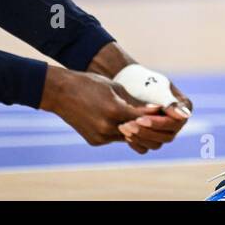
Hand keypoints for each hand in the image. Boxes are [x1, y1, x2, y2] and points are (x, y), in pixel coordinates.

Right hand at [41, 67, 156, 148]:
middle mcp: (107, 127)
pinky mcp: (94, 141)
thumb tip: (155, 109)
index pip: (143, 119)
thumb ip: (135, 101)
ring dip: (133, 129)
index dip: (154, 116)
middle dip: (146, 126)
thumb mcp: (115, 88)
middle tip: (156, 119)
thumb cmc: (90, 84)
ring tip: (140, 119)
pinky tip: (120, 120)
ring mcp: (100, 136)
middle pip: (137, 131)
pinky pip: (113, 138)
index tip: (163, 112)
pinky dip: (119, 131)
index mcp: (114, 111)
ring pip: (126, 137)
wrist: (61, 93)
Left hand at [117, 80, 193, 155]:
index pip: (175, 122)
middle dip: (147, 131)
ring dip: (140, 138)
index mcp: (185, 108)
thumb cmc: (145, 81)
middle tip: (127, 125)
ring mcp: (165, 132)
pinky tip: (125, 134)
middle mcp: (178, 122)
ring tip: (123, 128)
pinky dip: (136, 143)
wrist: (129, 83)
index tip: (140, 119)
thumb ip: (170, 103)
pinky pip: (146, 148)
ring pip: (157, 144)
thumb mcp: (157, 89)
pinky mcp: (153, 138)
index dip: (158, 123)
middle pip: (168, 135)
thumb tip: (185, 115)